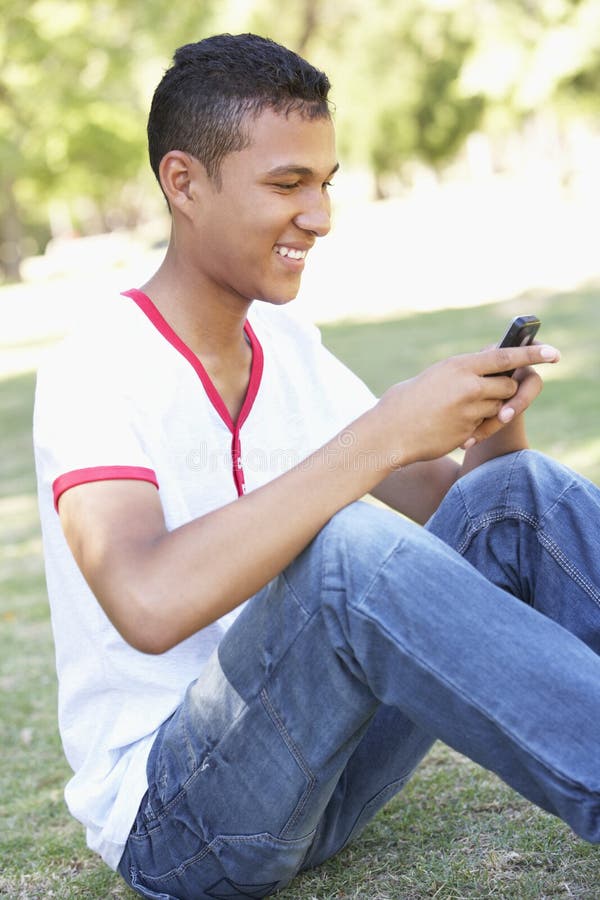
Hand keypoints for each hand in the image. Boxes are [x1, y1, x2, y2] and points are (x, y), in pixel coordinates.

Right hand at [377, 343, 559, 464]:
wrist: (389, 432)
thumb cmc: (407, 401)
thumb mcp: (437, 374)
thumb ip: (465, 368)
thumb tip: (491, 358)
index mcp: (460, 366)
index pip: (506, 356)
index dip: (533, 354)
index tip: (554, 353)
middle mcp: (469, 386)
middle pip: (508, 385)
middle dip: (503, 390)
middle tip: (485, 393)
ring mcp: (470, 411)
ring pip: (498, 408)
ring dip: (489, 410)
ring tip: (460, 411)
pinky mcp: (469, 432)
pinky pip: (485, 428)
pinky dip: (475, 428)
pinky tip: (452, 427)